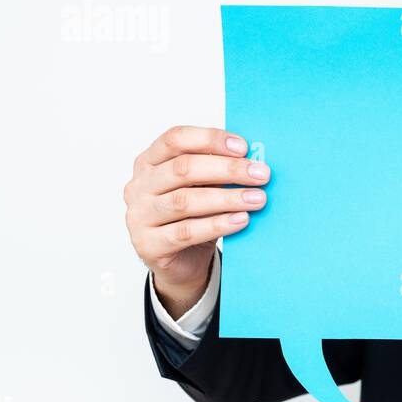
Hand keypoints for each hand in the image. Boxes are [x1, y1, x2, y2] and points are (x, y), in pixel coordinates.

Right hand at [123, 126, 269, 318]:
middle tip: (261, 174)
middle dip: (227, 169)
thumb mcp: (203, 187)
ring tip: (257, 199)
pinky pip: (186, 232)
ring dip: (227, 198)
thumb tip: (252, 159)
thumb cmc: (194, 216)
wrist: (182, 262)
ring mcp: (140, 216)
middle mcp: (139, 186)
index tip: (243, 147)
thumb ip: (217, 170)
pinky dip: (217, 224)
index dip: (210, 139)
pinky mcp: (148, 245)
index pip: (175, 139)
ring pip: (185, 201)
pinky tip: (241, 220)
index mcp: (149, 162)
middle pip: (183, 169)